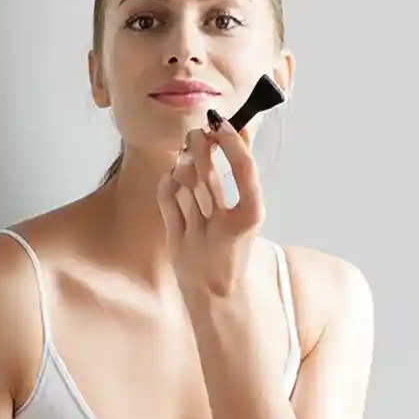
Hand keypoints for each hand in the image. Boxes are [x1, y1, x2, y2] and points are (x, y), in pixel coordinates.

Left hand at [156, 111, 264, 297]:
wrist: (218, 295)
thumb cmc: (235, 244)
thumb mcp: (248, 211)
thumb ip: (243, 173)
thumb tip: (241, 128)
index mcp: (251, 217)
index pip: (244, 170)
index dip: (232, 141)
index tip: (222, 123)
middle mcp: (226, 226)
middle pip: (207, 174)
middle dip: (200, 146)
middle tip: (198, 132)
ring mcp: (199, 234)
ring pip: (184, 183)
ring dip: (184, 161)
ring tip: (188, 153)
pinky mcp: (177, 241)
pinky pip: (167, 199)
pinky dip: (168, 181)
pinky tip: (174, 176)